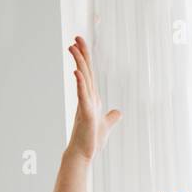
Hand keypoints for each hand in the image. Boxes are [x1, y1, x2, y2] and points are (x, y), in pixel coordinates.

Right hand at [66, 36, 120, 161]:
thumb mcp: (106, 125)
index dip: (86, 59)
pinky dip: (80, 84)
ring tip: (73, 48)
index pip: (89, 74)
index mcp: (92, 98)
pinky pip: (82, 96)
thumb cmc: (92, 140)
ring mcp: (86, 105)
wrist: (84, 153)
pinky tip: (77, 73)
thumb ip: (112, 117)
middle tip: (76, 38)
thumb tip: (118, 112)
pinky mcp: (86, 113)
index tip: (80, 43)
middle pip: (85, 72)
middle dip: (82, 55)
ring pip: (83, 80)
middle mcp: (88, 98)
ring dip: (79, 64)